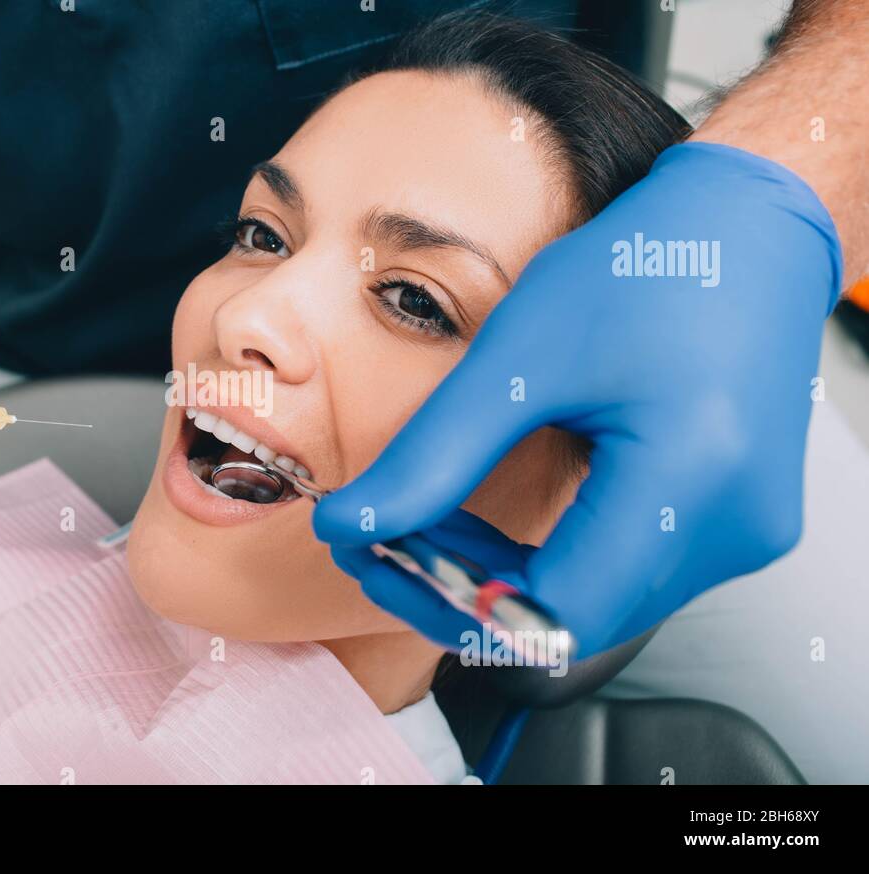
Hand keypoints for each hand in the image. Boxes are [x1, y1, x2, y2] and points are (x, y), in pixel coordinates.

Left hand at [315, 143, 842, 656]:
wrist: (748, 230)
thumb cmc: (644, 268)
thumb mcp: (520, 355)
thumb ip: (433, 455)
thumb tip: (348, 524)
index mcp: (692, 479)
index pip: (557, 610)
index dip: (454, 598)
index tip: (378, 556)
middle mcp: (734, 529)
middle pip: (570, 621)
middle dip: (462, 592)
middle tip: (381, 544)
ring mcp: (741, 535)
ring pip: (591, 607)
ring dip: (497, 580)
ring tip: (422, 525)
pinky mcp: (731, 527)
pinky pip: (620, 576)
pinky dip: (544, 563)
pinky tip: (484, 524)